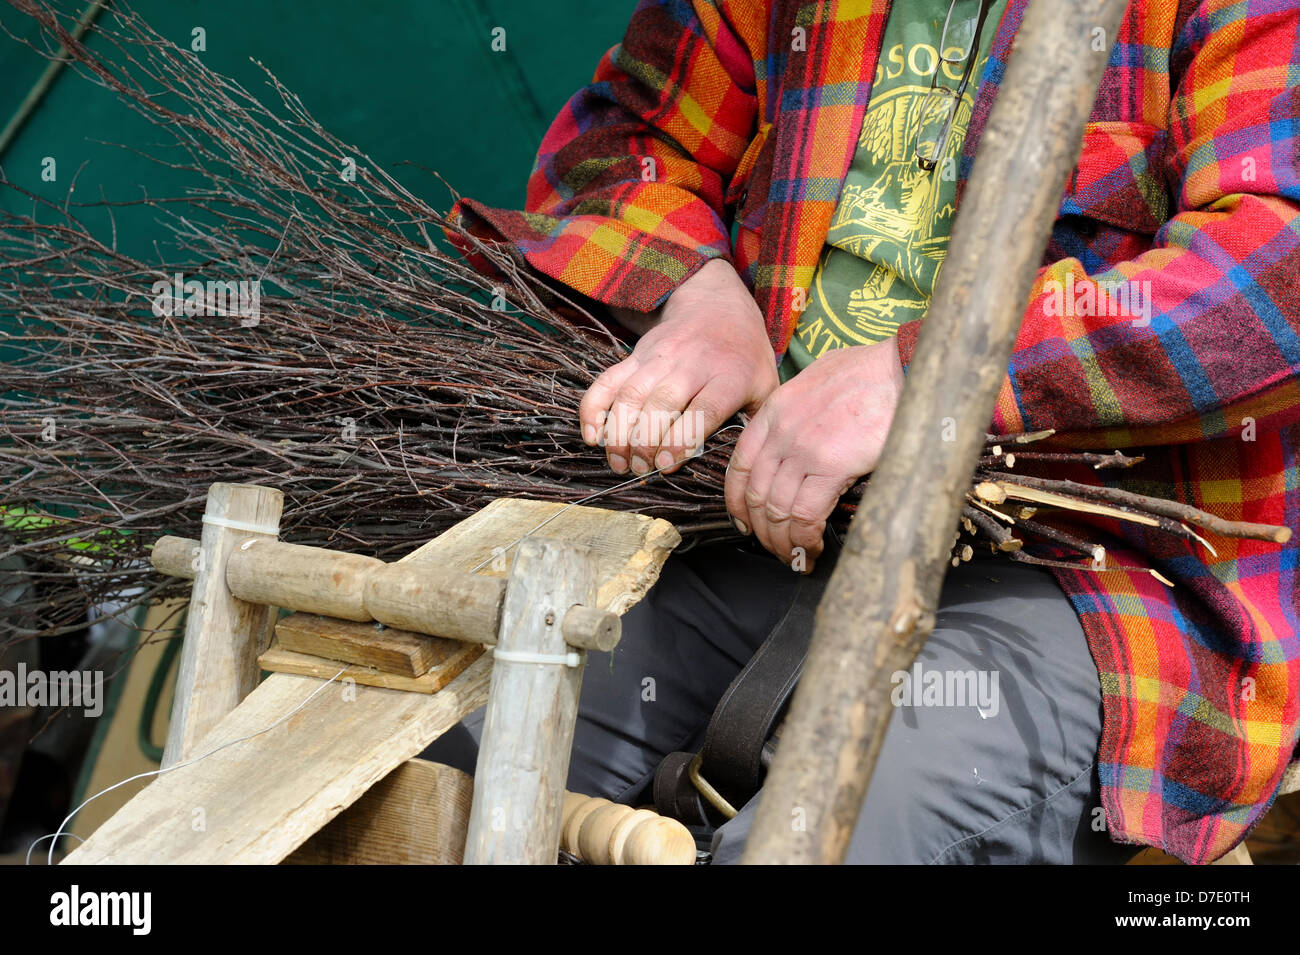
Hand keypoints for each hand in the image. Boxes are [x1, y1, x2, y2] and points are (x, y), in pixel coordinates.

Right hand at [580, 259, 777, 473]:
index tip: (666, 466)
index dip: (682, 439)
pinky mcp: (635, 355)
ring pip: (631, 393)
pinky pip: (607, 381)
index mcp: (730, 375)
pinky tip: (593, 437)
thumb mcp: (767, 384)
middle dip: (645, 440)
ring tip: (619, 463)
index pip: (704, 409)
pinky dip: (594, 408)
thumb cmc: (744, 356)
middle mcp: (692, 363)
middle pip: (662, 402)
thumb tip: (745, 467)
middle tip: (640, 469)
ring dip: (619, 431)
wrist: (716, 303)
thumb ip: (757, 422)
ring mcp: (659, 357)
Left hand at [724, 339, 904, 568]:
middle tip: (777, 549)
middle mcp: (781, 432)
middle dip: (762, 531)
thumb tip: (802, 431)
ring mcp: (803, 449)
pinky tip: (815, 548)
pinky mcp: (831, 466)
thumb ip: (800, 407)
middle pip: (756, 495)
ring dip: (784, 543)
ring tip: (797, 558)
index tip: (744, 522)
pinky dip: (805, 539)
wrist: (902, 368)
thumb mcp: (819, 378)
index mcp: (775, 411)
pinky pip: (806, 515)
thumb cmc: (872, 372)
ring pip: (777, 511)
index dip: (737, 501)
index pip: (739, 465)